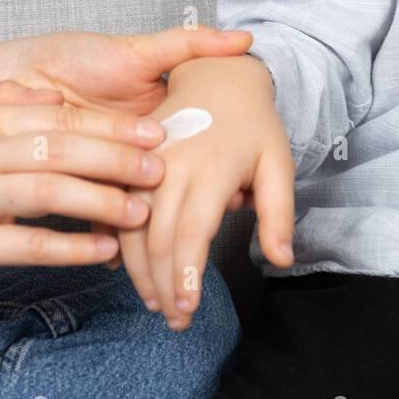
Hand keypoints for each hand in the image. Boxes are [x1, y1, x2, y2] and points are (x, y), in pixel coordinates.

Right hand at [0, 79, 169, 284]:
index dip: (109, 125)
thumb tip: (50, 95)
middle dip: (116, 158)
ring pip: (46, 194)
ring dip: (101, 201)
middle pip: (58, 150)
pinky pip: (26, 245)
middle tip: (160, 168)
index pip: (57, 118)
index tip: (154, 132)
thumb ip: (2, 104)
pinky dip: (71, 248)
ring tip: (142, 211)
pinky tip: (104, 251)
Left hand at [7, 23, 253, 270]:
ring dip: (150, 228)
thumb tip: (243, 40)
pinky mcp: (76, 188)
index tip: (239, 192)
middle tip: (204, 224)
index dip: (215, 174)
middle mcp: (133, 152)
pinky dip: (105, 232)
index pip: (193, 155)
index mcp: (156, 125)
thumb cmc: (80, 56)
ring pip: (135, 205)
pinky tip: (116, 251)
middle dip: (187, 211)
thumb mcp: (141, 50)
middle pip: (167, 188)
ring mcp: (105, 172)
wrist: (22, 71)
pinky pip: (94, 214)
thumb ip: (190, 43)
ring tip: (164, 251)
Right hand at [117, 55, 294, 328]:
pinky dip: (120, 243)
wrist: (218, 77)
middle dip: (163, 286)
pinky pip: (116, 208)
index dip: (186, 277)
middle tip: (175, 321)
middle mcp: (172, 166)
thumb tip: (281, 260)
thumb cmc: (253, 126)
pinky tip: (129, 270)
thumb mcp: (278, 163)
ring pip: (130, 227)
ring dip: (139, 271)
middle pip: (158, 239)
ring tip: (155, 303)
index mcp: (210, 169)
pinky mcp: (130, 162)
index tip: (188, 311)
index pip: (191, 234)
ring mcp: (145, 164)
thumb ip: (279, 214)